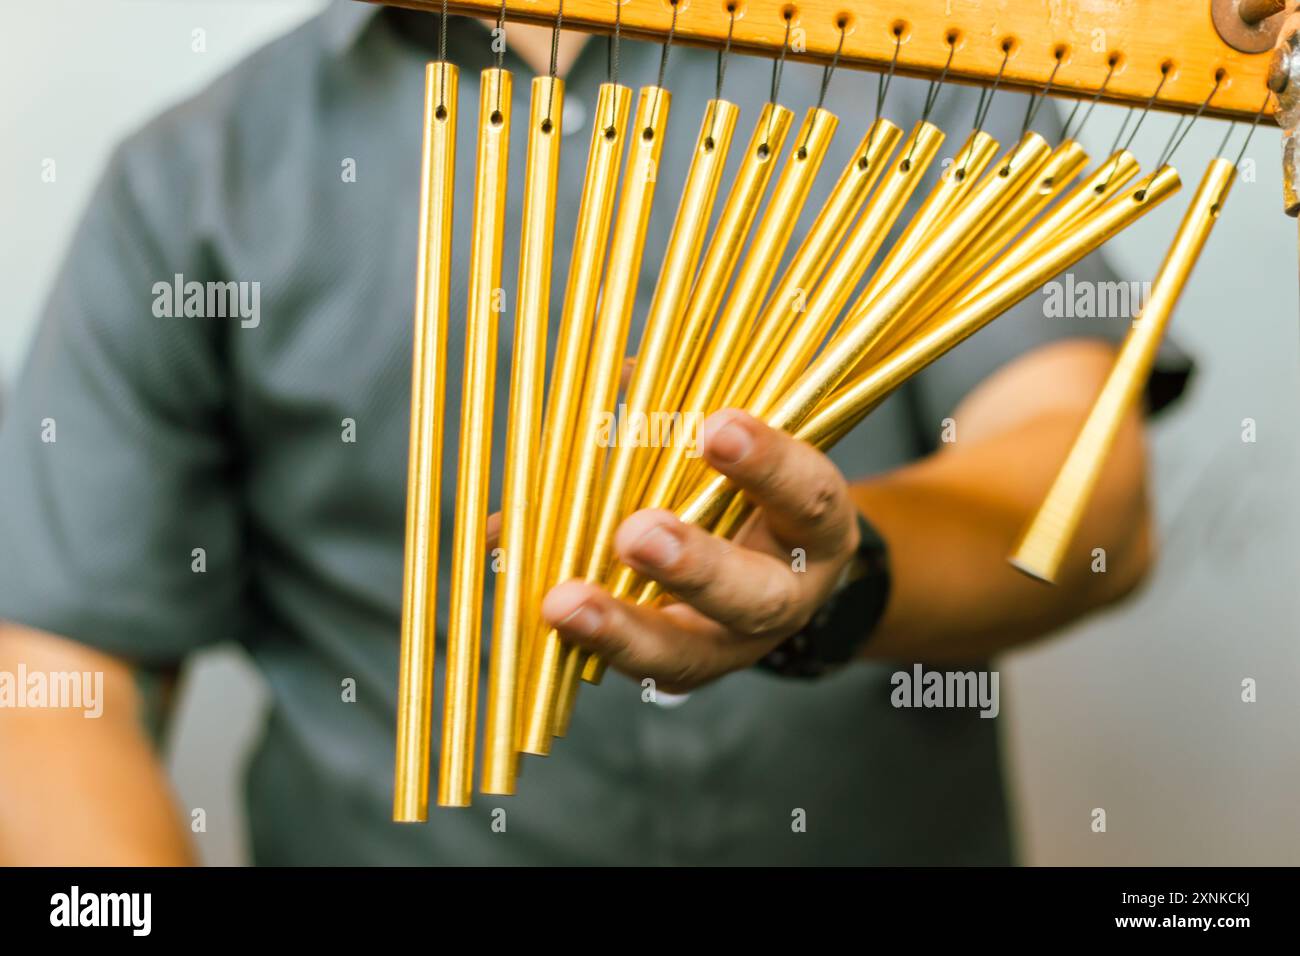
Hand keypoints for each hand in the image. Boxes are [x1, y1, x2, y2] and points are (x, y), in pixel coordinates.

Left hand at [541, 409, 862, 692]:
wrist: (780, 577)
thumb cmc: (752, 490)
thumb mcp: (743, 448)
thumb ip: (687, 410)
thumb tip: (608, 371)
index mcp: (814, 526)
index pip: (806, 493)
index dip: (767, 463)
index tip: (715, 426)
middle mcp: (784, 597)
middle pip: (750, 596)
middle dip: (692, 566)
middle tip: (634, 534)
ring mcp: (730, 648)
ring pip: (683, 656)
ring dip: (619, 629)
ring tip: (562, 604)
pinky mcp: (681, 674)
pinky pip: (631, 667)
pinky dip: (581, 641)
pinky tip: (536, 613)